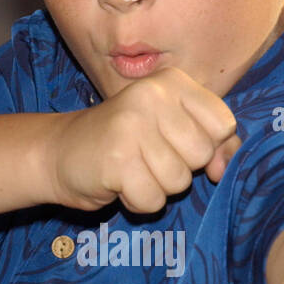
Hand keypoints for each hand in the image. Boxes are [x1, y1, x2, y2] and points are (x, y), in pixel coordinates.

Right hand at [47, 65, 241, 212]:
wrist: (60, 152)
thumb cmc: (125, 143)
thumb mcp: (171, 130)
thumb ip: (212, 143)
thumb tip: (224, 167)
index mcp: (172, 82)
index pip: (223, 124)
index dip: (208, 147)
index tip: (178, 145)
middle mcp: (152, 95)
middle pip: (202, 155)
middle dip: (180, 169)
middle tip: (147, 157)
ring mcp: (132, 125)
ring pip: (179, 181)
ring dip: (157, 187)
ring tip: (132, 169)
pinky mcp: (116, 159)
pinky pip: (153, 200)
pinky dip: (138, 201)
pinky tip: (119, 183)